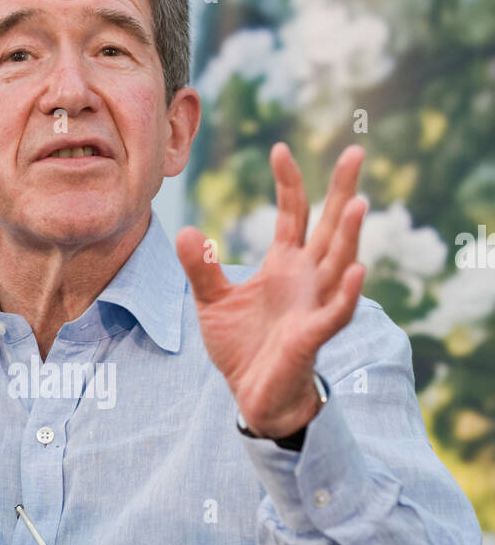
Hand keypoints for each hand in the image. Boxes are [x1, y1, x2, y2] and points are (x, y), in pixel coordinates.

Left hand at [176, 143, 367, 438]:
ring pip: (339, 263)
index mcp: (284, 264)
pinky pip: (336, 311)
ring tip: (359, 203)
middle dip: (342, 191)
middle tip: (356, 152)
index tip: (279, 149)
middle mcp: (307, 278)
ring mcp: (314, 305)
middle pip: (330, 226)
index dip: (288, 182)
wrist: (255, 396)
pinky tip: (357, 270)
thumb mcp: (212, 302)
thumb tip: (184, 230)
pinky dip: (347, 292)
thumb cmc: (242, 347)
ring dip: (351, 235)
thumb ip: (201, 268)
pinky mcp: (314, 336)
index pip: (293, 213)